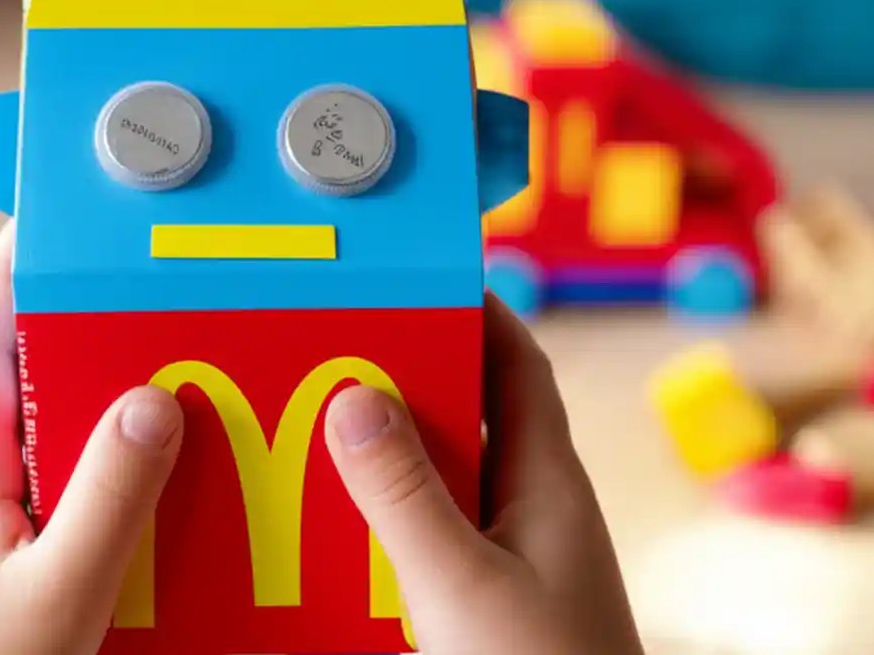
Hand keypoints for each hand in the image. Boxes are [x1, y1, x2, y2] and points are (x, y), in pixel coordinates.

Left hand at [0, 224, 183, 654]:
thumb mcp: (57, 591)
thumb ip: (108, 497)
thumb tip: (155, 403)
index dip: (18, 266)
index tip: (62, 211)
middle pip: (17, 366)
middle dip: (76, 320)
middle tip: (147, 282)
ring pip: (38, 421)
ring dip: (92, 390)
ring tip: (165, 363)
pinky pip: (50, 471)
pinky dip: (94, 453)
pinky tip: (145, 471)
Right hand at [325, 294, 643, 654]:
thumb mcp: (460, 579)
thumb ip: (405, 494)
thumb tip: (356, 399)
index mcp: (548, 482)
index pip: (519, 368)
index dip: (479, 313)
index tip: (422, 276)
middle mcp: (535, 508)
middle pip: (475, 417)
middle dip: (414, 381)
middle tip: (345, 349)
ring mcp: (516, 554)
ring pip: (449, 479)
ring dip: (395, 455)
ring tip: (325, 431)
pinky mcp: (492, 597)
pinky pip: (435, 531)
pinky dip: (392, 515)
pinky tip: (347, 525)